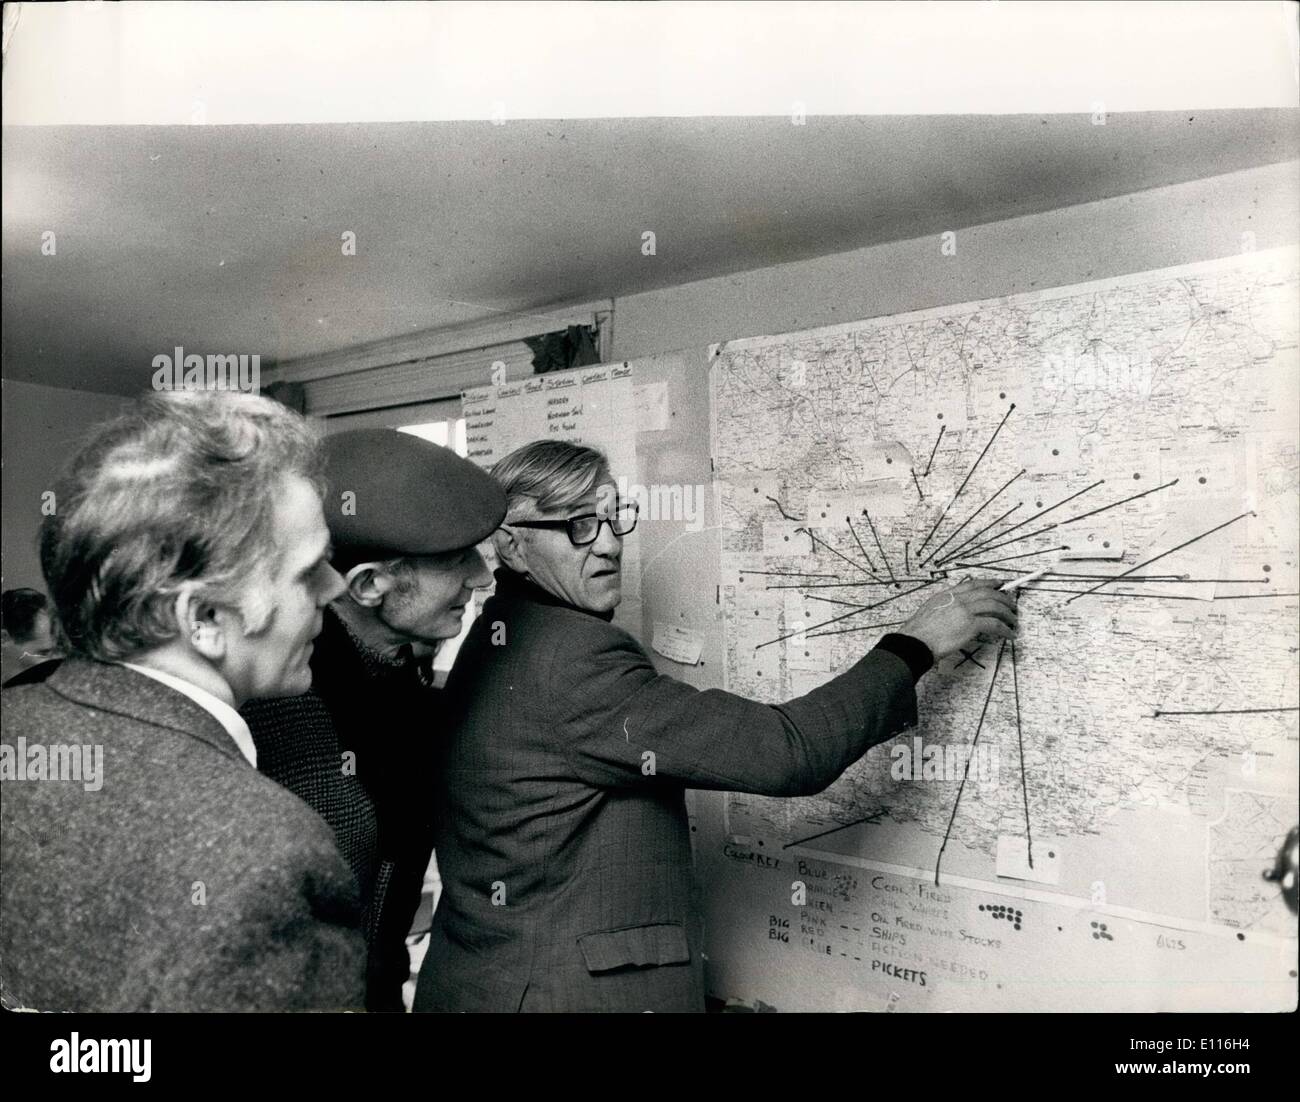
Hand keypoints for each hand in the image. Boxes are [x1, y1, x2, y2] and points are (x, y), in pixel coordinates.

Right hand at [899, 578, 1018, 659]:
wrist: (915, 642)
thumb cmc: (919, 633)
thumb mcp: (930, 611)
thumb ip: (945, 608)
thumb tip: (957, 614)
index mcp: (946, 595)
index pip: (973, 584)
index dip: (989, 583)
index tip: (999, 584)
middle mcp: (957, 599)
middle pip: (988, 593)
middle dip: (1004, 598)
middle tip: (1012, 604)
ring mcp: (964, 611)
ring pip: (994, 606)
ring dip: (1007, 613)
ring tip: (1013, 620)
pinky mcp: (970, 625)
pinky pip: (995, 624)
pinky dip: (1005, 629)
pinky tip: (1009, 633)